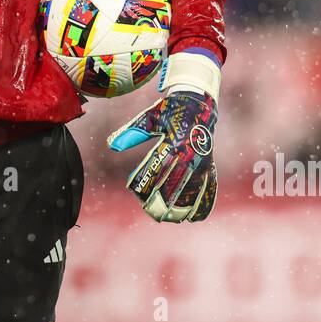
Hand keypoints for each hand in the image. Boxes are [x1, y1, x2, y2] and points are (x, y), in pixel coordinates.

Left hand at [107, 53, 219, 222]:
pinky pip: (208, 187)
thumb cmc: (169, 111)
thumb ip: (131, 133)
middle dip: (164, 201)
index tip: (135, 192)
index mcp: (172, 143)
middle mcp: (188, 155)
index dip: (146, 183)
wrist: (198, 102)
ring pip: (192, 190)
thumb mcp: (149, 119)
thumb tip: (111, 146)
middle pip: (175, 184)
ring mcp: (201, 161)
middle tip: (152, 213)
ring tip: (170, 219)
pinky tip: (194, 217)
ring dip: (182, 206)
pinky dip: (203, 203)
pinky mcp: (209, 164)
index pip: (156, 169)